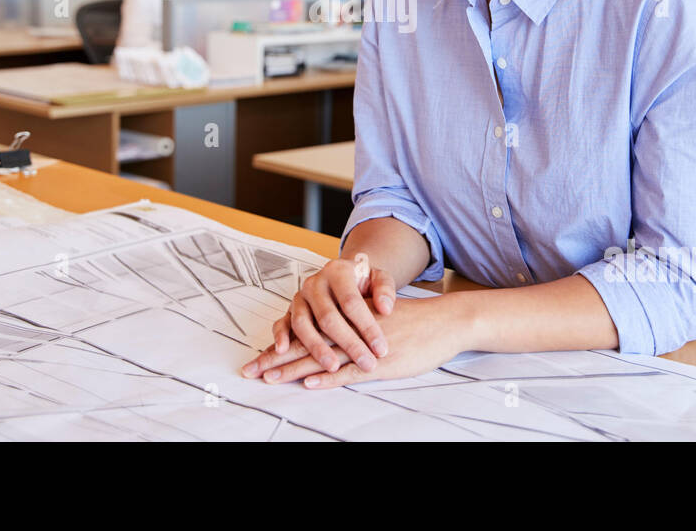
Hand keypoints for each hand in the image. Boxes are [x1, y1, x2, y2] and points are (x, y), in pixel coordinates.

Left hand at [242, 295, 466, 388]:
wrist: (444, 321)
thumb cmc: (413, 320)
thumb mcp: (379, 314)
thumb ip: (355, 322)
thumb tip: (334, 335)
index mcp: (347, 315)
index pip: (307, 329)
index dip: (282, 343)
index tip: (259, 356)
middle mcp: (351, 327)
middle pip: (306, 342)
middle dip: (277, 358)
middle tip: (250, 370)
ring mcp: (364, 345)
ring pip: (323, 356)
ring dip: (294, 368)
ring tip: (269, 378)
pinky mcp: (380, 362)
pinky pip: (350, 370)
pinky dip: (329, 377)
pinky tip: (310, 382)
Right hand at [243, 252, 394, 376]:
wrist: (345, 274)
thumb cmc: (363, 280)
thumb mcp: (379, 277)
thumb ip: (385, 289)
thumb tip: (385, 308)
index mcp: (338, 271)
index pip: (351, 303)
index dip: (367, 327)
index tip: (381, 349)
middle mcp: (315, 283)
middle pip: (328, 316)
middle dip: (348, 343)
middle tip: (365, 363)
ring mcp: (300, 297)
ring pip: (303, 323)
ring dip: (317, 347)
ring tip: (333, 366)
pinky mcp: (289, 310)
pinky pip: (281, 323)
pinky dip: (280, 336)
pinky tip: (284, 351)